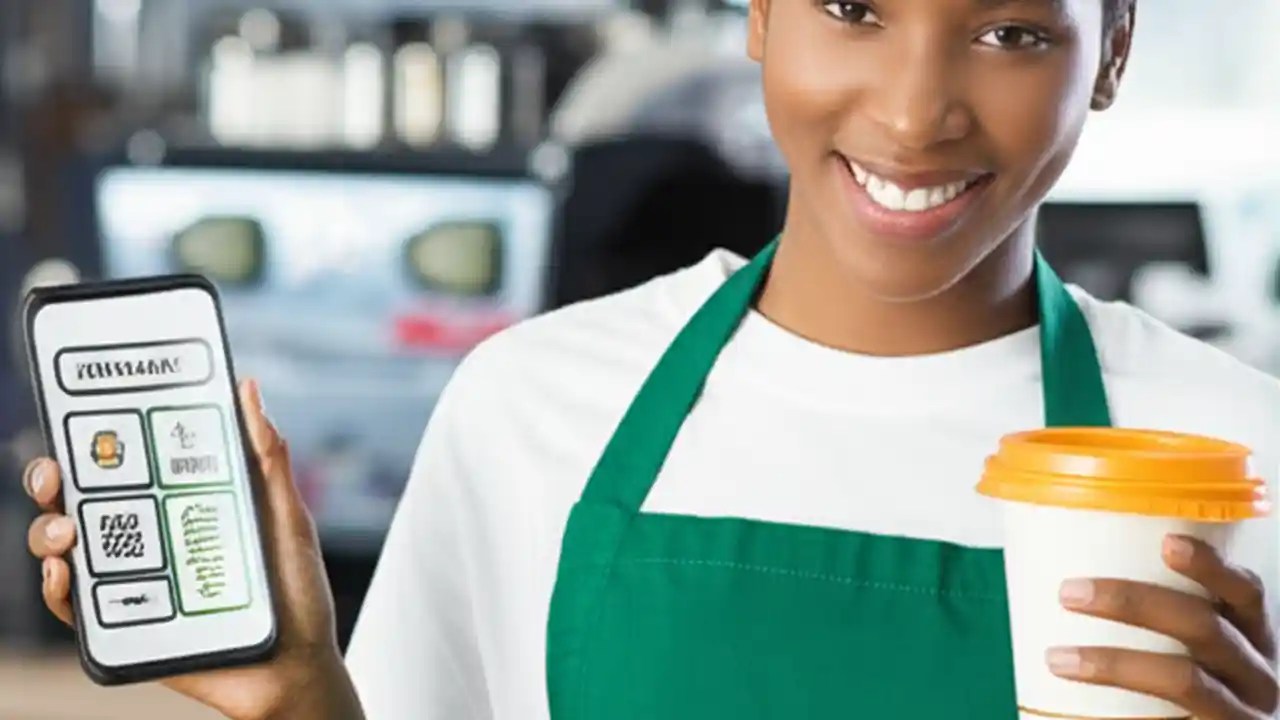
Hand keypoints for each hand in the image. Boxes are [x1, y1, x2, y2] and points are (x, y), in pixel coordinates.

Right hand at [23, 379, 363, 719]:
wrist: (297, 668)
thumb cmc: (296, 594)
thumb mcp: (286, 518)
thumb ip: (267, 458)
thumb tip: (247, 389)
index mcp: (185, 504)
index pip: (129, 464)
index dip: (96, 439)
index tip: (79, 414)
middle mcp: (152, 538)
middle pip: (85, 500)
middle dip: (56, 479)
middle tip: (57, 474)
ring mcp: (137, 581)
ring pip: (69, 547)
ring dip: (50, 530)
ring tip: (66, 530)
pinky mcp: (128, 626)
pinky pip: (77, 606)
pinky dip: (60, 587)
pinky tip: (66, 571)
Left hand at [1048, 535, 1277, 718]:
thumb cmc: (1184, 682)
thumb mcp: (1185, 647)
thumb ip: (1153, 615)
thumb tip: (1073, 580)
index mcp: (1249, 635)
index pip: (1244, 592)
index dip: (1211, 566)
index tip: (1167, 542)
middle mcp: (1256, 672)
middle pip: (1205, 626)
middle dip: (1133, 603)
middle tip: (1069, 592)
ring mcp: (1243, 711)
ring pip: (1184, 678)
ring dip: (1114, 663)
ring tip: (1057, 657)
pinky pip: (1173, 715)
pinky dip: (1123, 703)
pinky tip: (1083, 694)